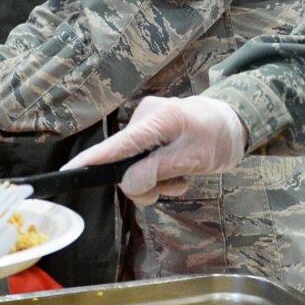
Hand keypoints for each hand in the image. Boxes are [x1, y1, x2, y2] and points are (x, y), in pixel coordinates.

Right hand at [62, 94, 247, 205]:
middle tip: (175, 184)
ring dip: (158, 181)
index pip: (116, 146)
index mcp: (154, 121)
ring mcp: (147, 127)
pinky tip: (180, 171)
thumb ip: (158, 171)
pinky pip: (146, 164)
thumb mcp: (193, 158)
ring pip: (136, 169)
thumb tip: (127, 183)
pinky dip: (161, 175)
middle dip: (147, 182)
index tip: (69, 172)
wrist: (236, 122)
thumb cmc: (219, 137)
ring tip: (183, 176)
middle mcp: (144, 120)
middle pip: (124, 164)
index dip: (91, 160)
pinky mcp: (151, 136)